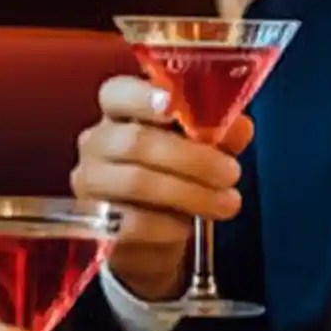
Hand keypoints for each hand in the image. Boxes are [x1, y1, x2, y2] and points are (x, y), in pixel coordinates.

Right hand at [71, 76, 253, 301]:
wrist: (152, 237)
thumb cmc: (174, 178)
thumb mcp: (203, 150)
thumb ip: (220, 134)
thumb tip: (240, 127)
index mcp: (120, 113)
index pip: (117, 93)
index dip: (141, 96)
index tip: (172, 104)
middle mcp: (97, 142)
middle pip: (135, 141)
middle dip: (191, 158)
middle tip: (232, 173)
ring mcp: (90, 182)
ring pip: (135, 181)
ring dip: (188, 193)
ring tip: (225, 204)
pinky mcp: (94, 222)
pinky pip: (129, 222)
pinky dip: (165, 226)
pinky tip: (185, 228)